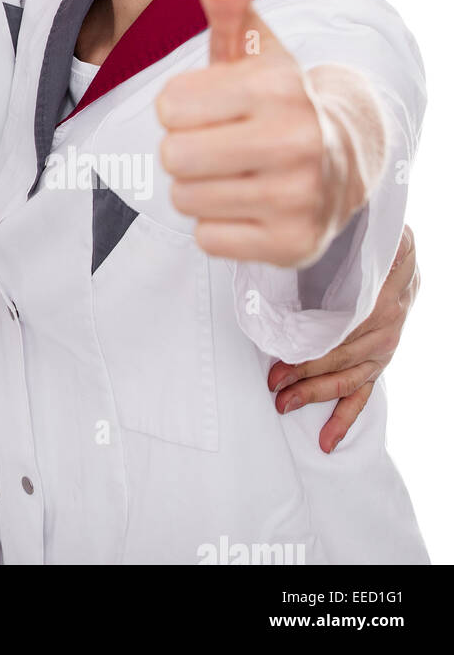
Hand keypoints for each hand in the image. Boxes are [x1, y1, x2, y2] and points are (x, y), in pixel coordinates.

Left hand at [156, 0, 354, 265]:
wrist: (343, 159)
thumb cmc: (274, 96)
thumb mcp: (250, 44)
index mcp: (279, 87)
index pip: (169, 106)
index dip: (182, 106)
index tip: (217, 104)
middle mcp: (298, 142)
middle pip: (173, 156)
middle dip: (187, 148)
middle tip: (224, 141)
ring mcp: (300, 199)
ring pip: (186, 199)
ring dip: (201, 187)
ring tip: (238, 170)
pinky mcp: (294, 246)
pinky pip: (208, 239)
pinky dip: (220, 225)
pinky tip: (251, 203)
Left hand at [268, 224, 418, 451]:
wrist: (393, 241)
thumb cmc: (363, 232)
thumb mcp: (358, 226)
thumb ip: (336, 240)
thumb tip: (283, 252)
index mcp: (383, 286)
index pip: (348, 328)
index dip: (316, 346)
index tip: (283, 354)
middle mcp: (391, 317)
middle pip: (346, 355)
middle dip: (307, 372)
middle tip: (274, 382)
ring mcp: (388, 340)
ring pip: (352, 377)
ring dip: (317, 394)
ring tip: (285, 403)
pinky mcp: (381, 357)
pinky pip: (365, 392)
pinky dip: (345, 417)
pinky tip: (327, 439)